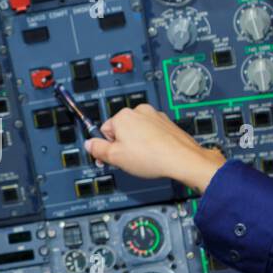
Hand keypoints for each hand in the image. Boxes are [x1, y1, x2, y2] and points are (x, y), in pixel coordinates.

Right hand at [83, 103, 226, 191]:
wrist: (182, 159)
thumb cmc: (152, 156)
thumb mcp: (115, 158)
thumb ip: (98, 149)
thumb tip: (90, 144)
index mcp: (122, 116)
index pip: (103, 131)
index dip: (105, 147)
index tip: (109, 158)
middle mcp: (139, 111)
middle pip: (120, 129)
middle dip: (121, 145)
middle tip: (127, 160)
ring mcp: (154, 116)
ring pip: (136, 131)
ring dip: (136, 143)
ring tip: (142, 158)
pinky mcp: (166, 123)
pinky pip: (151, 132)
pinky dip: (150, 142)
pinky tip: (153, 154)